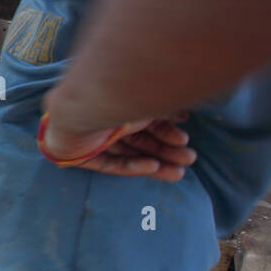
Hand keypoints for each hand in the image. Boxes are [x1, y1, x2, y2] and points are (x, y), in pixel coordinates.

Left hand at [41, 112, 195, 181]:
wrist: (81, 104)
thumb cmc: (116, 97)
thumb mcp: (147, 103)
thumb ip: (163, 110)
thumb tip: (183, 115)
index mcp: (117, 105)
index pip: (144, 123)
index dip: (166, 132)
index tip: (185, 139)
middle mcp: (105, 121)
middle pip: (138, 141)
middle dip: (165, 151)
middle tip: (189, 159)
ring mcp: (93, 139)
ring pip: (128, 155)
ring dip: (155, 164)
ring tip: (179, 173)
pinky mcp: (82, 156)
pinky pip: (110, 164)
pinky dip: (132, 166)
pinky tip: (153, 167)